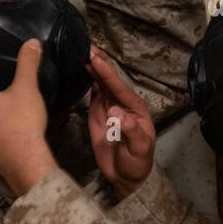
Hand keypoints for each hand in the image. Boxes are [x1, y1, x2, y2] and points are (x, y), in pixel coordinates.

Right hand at [86, 48, 155, 198]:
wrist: (126, 177)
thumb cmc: (137, 163)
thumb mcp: (139, 149)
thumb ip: (130, 130)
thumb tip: (116, 111)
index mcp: (135, 109)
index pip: (119, 87)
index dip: (108, 73)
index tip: (96, 59)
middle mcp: (123, 104)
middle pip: (110, 80)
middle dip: (100, 62)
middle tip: (87, 46)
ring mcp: (110, 108)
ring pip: (101, 83)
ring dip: (93, 67)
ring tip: (83, 51)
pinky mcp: (99, 114)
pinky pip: (94, 94)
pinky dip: (88, 80)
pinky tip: (83, 68)